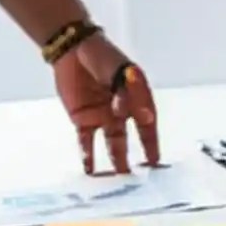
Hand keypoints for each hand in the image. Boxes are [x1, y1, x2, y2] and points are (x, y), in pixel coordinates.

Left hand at [55, 34, 159, 174]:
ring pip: (111, 143)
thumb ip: (123, 91)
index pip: (146, 124)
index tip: (154, 160)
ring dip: (114, 159)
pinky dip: (88, 154)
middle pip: (129, 138)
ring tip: (117, 177)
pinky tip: (90, 169)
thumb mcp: (118, 70)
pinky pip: (87, 140)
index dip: (150, 142)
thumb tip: (123, 113)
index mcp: (136, 98)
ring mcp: (102, 115)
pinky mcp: (83, 118)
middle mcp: (122, 111)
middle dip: (133, 156)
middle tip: (136, 177)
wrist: (71, 47)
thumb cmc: (101, 55)